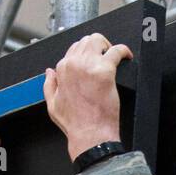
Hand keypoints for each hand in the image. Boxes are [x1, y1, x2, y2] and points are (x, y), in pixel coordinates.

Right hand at [43, 34, 132, 161]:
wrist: (90, 134)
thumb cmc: (75, 123)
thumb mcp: (52, 105)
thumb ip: (49, 85)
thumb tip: (49, 72)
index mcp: (62, 70)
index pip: (73, 49)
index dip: (85, 54)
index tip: (93, 61)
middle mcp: (74, 64)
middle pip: (86, 41)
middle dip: (97, 46)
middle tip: (105, 57)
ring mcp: (89, 66)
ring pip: (99, 40)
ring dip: (107, 46)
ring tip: (113, 56)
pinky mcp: (105, 71)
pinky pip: (117, 51)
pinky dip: (123, 51)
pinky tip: (126, 56)